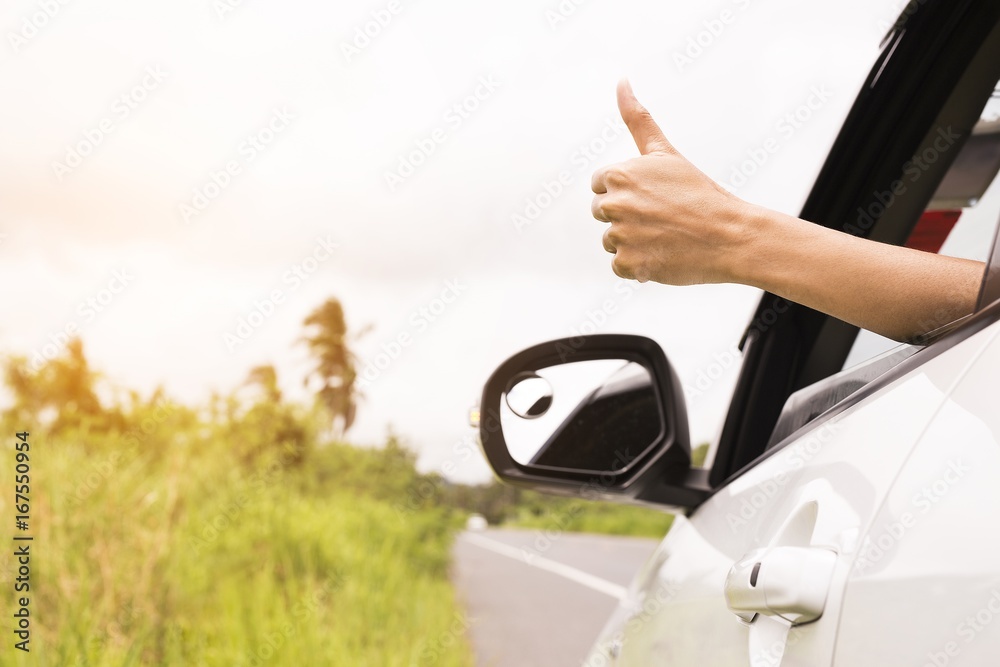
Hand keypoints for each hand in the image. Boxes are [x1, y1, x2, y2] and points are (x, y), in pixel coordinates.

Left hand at [591, 80, 756, 284]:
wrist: (731, 235)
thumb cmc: (699, 192)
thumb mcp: (666, 152)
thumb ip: (637, 119)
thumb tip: (621, 80)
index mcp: (619, 174)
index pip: (600, 184)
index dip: (626, 191)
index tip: (651, 195)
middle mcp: (614, 203)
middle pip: (602, 213)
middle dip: (626, 216)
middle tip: (661, 217)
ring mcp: (621, 235)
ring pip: (610, 240)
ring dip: (632, 242)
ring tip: (664, 236)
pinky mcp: (629, 264)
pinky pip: (619, 265)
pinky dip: (638, 266)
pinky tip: (662, 255)